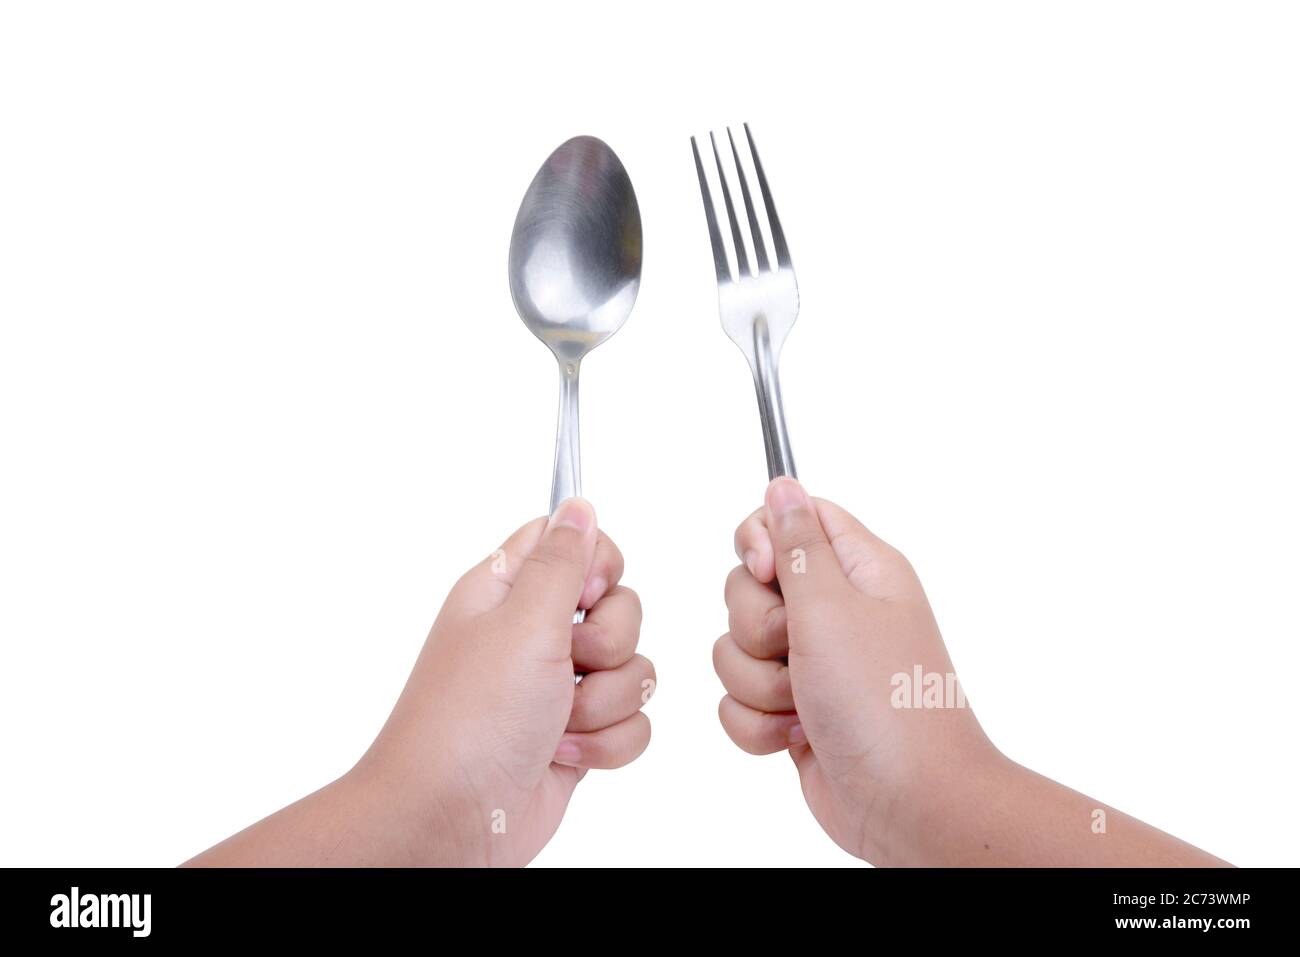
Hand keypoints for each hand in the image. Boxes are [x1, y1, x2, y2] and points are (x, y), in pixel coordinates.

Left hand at [187, 498, 653, 866]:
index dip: (597, 566)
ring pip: (634, 668)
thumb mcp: (522, 622)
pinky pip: (633, 721)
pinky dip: (608, 744)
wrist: (452, 818)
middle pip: (621, 607)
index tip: (584, 597)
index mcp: (507, 593)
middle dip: (610, 644)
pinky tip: (565, 755)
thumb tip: (579, 505)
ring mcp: (557, 688)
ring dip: (606, 703)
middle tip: (568, 664)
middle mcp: (533, 635)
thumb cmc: (470, 721)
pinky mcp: (577, 735)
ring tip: (557, 723)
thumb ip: (562, 560)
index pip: (573, 543)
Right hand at [716, 478, 1229, 866]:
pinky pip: (736, 701)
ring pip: (734, 648)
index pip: (790, 519)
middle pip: (747, 587)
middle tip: (798, 651)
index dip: (762, 543)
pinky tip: (797, 737)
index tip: (770, 574)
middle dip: (755, 627)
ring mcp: (812, 665)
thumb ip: (796, 543)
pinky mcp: (793, 711)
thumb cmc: (884, 703)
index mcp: (859, 572)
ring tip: (804, 704)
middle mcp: (835, 612)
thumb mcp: (833, 607)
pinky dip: (758, 724)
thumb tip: (781, 483)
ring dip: (757, 683)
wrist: (908, 802)